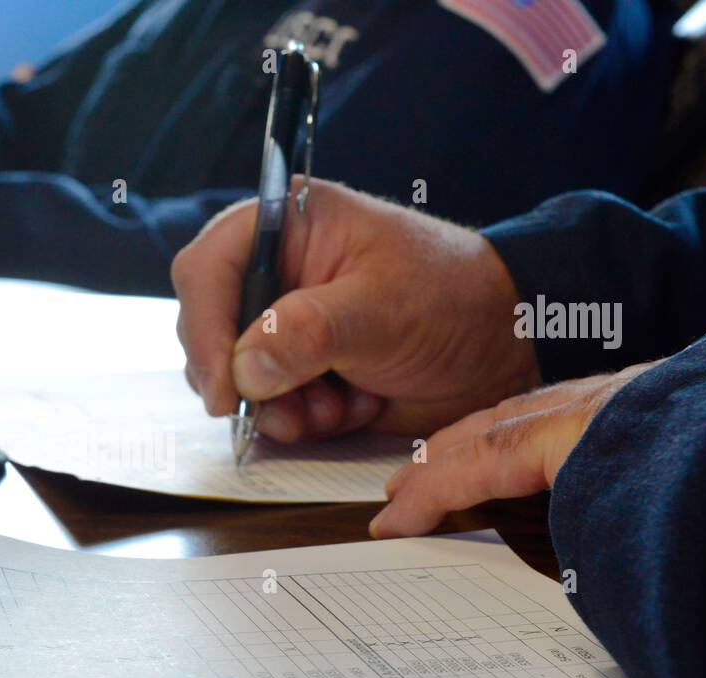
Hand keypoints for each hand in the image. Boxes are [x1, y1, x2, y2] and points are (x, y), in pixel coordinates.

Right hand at [171, 180, 539, 440]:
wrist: (501, 349)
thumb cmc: (452, 299)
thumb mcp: (382, 307)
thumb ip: (310, 332)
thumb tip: (245, 368)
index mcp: (286, 227)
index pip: (206, 269)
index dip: (204, 327)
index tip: (225, 385)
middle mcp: (273, 275)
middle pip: (207, 330)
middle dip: (244, 379)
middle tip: (286, 408)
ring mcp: (280, 328)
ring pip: (232, 379)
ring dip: (277, 408)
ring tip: (333, 408)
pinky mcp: (296, 372)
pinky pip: (265, 408)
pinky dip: (298, 423)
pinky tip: (346, 411)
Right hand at [369, 362, 658, 538]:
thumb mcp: (634, 537)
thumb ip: (574, 552)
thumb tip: (526, 574)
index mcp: (592, 426)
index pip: (485, 457)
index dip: (429, 490)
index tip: (392, 522)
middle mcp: (612, 400)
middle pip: (500, 420)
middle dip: (441, 455)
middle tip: (402, 487)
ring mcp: (645, 396)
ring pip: (540, 407)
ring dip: (485, 438)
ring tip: (455, 466)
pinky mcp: (672, 401)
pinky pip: (583, 407)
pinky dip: (539, 428)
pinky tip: (541, 451)